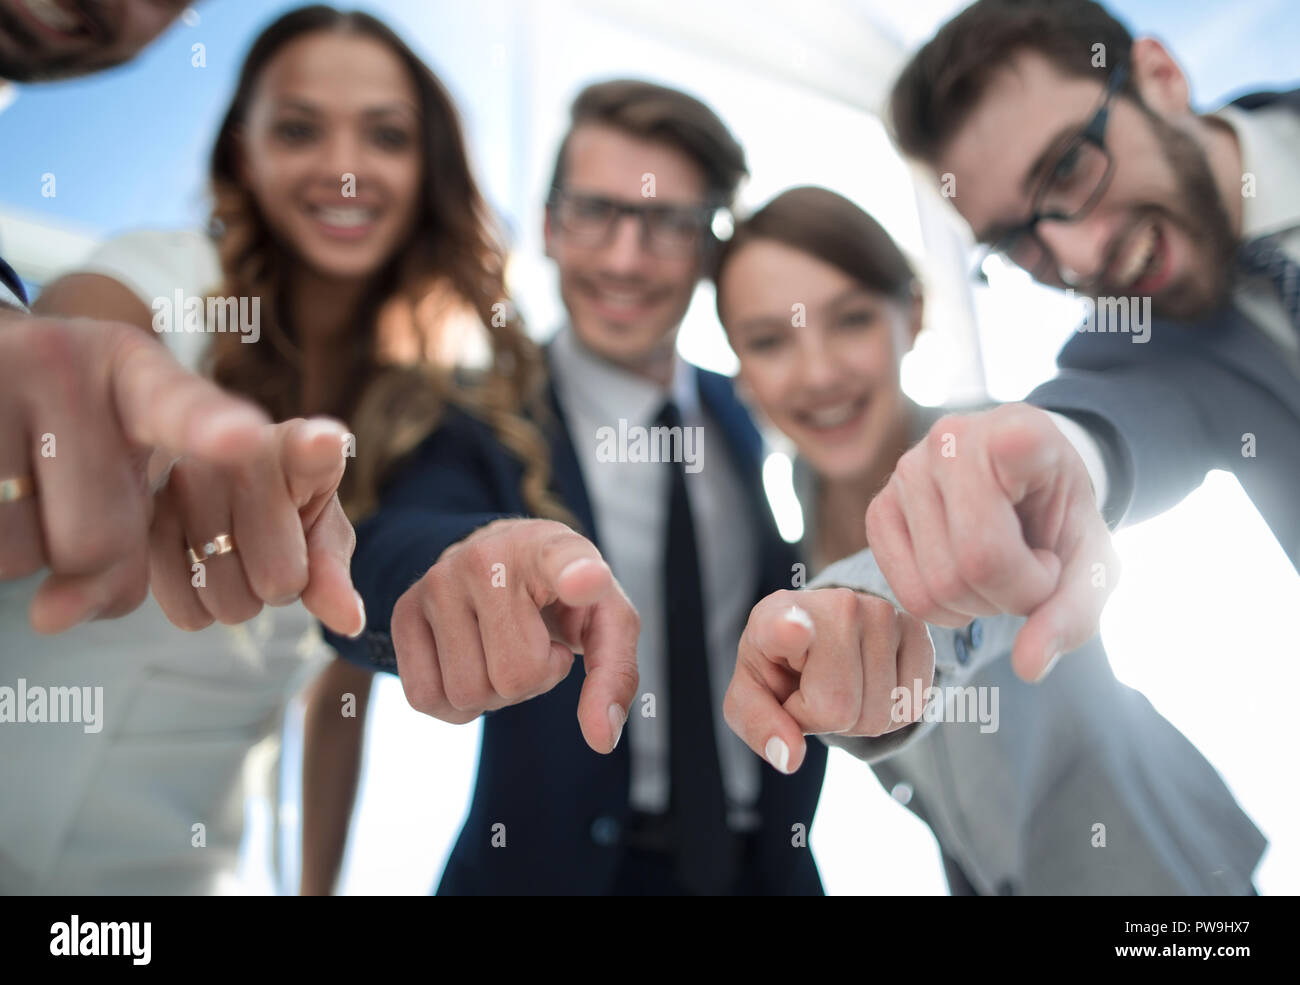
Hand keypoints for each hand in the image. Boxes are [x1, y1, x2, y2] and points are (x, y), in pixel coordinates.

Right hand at [0, 314, 267, 630]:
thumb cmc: (64, 425)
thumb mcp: (114, 448)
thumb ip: (125, 540)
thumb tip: (51, 619)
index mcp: (132, 368)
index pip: (175, 404)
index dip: (211, 426)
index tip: (245, 439)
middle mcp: (62, 365)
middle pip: (98, 541)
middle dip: (85, 553)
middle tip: (65, 499)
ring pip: (25, 557)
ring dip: (24, 548)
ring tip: (18, 484)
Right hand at [148, 417, 364, 637]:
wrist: (211, 482)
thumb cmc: (285, 509)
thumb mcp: (320, 531)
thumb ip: (334, 573)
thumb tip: (350, 623)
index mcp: (296, 447)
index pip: (310, 450)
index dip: (317, 450)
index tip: (325, 444)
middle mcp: (235, 452)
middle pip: (278, 578)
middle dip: (282, 584)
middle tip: (270, 550)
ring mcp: (180, 482)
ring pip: (230, 601)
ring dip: (240, 597)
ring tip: (235, 553)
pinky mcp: (141, 520)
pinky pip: (187, 611)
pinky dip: (201, 610)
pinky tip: (202, 567)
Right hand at [390, 518, 639, 752]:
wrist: (503, 562)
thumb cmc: (561, 597)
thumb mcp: (604, 622)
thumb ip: (614, 674)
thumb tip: (601, 739)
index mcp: (553, 548)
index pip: (563, 561)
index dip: (577, 575)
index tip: (588, 580)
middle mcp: (488, 556)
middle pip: (515, 676)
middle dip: (532, 681)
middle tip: (534, 645)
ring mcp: (438, 580)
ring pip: (467, 694)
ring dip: (493, 694)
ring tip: (501, 650)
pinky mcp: (404, 610)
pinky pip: (424, 698)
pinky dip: (455, 705)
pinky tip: (470, 664)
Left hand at [723, 588, 933, 773]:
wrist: (820, 629)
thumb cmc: (781, 664)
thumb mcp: (753, 694)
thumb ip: (759, 724)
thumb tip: (790, 758)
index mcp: (776, 617)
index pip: (784, 625)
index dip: (788, 630)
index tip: (795, 629)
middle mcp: (836, 605)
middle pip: (840, 708)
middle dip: (824, 720)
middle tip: (814, 692)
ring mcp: (882, 613)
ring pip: (879, 715)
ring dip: (858, 719)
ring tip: (841, 686)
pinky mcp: (918, 630)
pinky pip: (912, 708)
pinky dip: (890, 715)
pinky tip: (870, 685)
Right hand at [865, 403, 1119, 680]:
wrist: (1032, 488)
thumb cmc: (1061, 519)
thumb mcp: (1093, 564)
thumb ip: (1073, 613)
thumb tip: (1028, 667)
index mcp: (1018, 431)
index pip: (1004, 517)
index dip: (1033, 564)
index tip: (1050, 544)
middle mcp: (950, 439)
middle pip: (973, 567)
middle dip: (1014, 596)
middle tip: (1033, 573)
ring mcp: (904, 471)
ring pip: (936, 587)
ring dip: (980, 604)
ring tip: (1001, 570)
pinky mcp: (878, 507)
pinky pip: (905, 594)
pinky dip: (944, 609)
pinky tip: (967, 578)